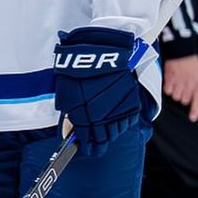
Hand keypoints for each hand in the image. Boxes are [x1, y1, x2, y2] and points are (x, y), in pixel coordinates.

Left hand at [54, 26, 142, 156]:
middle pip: (103, 138)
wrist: (102, 48)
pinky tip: (114, 119)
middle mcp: (103, 114)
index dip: (86, 147)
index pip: (87, 140)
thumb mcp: (65, 91)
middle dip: (97, 141)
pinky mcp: (132, 101)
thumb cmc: (79, 68)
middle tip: (94, 143)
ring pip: (116, 131)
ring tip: (103, 129)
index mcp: (84, 114)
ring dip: (109, 132)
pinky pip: (127, 120)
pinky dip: (120, 122)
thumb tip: (70, 130)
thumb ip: (69, 114)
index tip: (85, 149)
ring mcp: (120, 109)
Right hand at [163, 53, 197, 122]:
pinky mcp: (170, 79)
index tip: (192, 118)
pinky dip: (168, 88)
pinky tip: (170, 81)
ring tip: (176, 83)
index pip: (197, 100)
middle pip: (184, 100)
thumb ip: (195, 86)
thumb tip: (191, 97)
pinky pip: (167, 91)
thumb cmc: (190, 62)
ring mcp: (179, 82)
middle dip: (182, 96)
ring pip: (175, 96)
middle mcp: (189, 84)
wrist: (182, 51)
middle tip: (182, 88)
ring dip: (175, 92)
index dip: (195, 110)